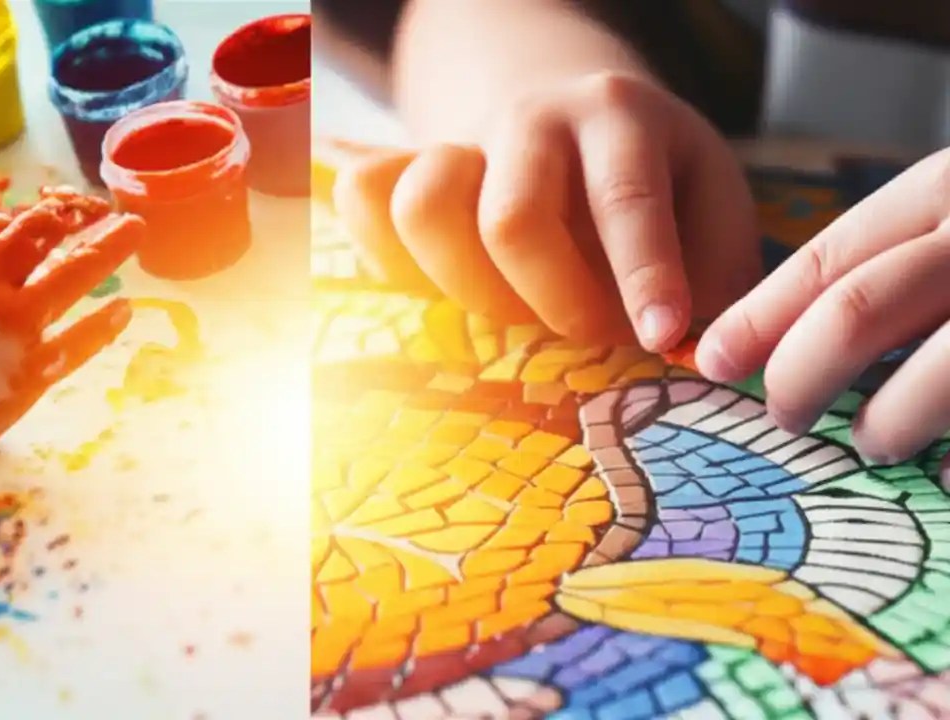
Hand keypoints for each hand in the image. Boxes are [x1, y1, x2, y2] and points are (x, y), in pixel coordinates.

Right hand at [0, 187, 142, 471]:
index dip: (20, 221)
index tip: (45, 215)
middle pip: (41, 241)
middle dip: (73, 218)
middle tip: (103, 206)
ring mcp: (17, 329)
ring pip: (72, 276)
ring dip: (107, 250)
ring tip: (136, 231)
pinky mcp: (33, 371)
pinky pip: (79, 341)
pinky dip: (104, 324)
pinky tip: (126, 308)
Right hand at [332, 72, 759, 350]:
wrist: (575, 116)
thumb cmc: (656, 177)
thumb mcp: (712, 200)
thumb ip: (712, 270)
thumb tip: (691, 348)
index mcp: (618, 116)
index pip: (623, 196)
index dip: (643, 273)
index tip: (661, 337)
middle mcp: (530, 119)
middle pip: (511, 220)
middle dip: (554, 300)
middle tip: (593, 331)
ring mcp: (460, 143)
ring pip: (421, 210)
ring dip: (471, 289)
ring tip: (518, 305)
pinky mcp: (408, 172)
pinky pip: (365, 201)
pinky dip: (382, 248)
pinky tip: (434, 276)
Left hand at [697, 148, 949, 465]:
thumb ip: (884, 264)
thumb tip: (769, 343)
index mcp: (944, 191)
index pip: (828, 259)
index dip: (758, 318)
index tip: (712, 362)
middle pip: (856, 312)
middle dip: (799, 377)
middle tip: (784, 414)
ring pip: (935, 376)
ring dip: (886, 424)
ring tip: (873, 440)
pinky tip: (942, 475)